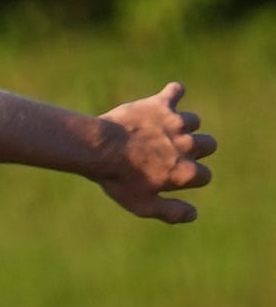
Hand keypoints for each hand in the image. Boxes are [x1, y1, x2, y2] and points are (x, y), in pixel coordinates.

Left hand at [94, 82, 214, 222]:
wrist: (97, 149)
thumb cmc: (118, 180)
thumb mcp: (142, 205)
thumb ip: (171, 212)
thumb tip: (194, 215)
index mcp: (187, 172)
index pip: (204, 176)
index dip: (187, 177)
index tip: (168, 176)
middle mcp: (189, 146)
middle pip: (209, 144)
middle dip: (193, 149)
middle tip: (167, 152)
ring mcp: (177, 123)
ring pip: (194, 121)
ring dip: (180, 126)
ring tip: (155, 133)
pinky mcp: (161, 105)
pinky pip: (176, 91)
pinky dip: (173, 93)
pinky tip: (168, 97)